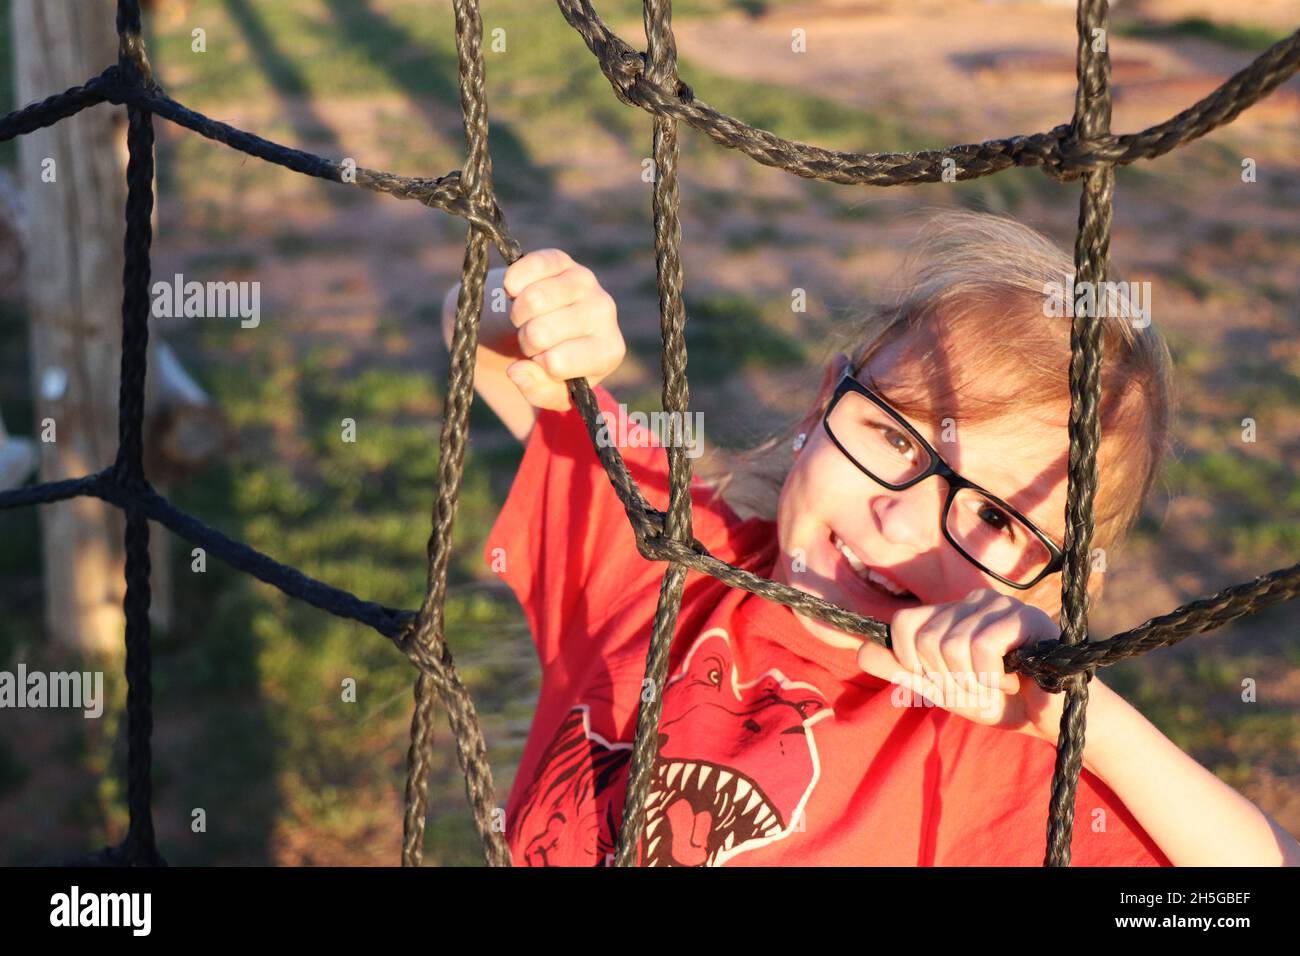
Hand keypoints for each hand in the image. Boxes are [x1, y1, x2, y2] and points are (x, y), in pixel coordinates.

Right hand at [441, 248, 624, 410]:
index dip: (539, 366)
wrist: (546, 330)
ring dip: (517, 315)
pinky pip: (528, 267)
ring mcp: (585, 281)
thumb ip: (537, 390)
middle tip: (535, 340)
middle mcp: (605, 312)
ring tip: (528, 320)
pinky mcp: (562, 259)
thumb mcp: (549, 391)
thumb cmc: (553, 365)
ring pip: (532, 300)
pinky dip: (512, 284)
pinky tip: (517, 294)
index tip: (545, 362)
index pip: (557, 362)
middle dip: (525, 341)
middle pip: (540, 332)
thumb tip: (517, 370)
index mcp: (608, 351)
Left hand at [856, 588, 1076, 740]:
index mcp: (951, 614)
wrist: (1051, 719)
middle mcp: (972, 602)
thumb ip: (902, 671)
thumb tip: (859, 650)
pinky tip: (1008, 683)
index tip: (937, 683)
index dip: (909, 660)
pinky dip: (989, 676)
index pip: (903, 622)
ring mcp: (999, 606)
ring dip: (969, 683)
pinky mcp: (1025, 619)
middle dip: (943, 679)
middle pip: (924, 637)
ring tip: (992, 689)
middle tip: (972, 691)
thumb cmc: (1000, 701)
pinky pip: (982, 646)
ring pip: (950, 643)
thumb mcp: (941, 689)